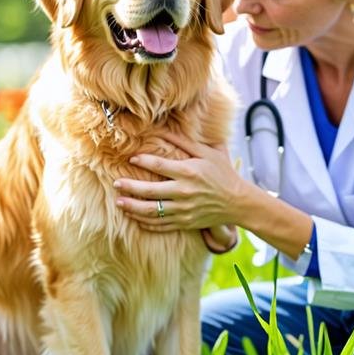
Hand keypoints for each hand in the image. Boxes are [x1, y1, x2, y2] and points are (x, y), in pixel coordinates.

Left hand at [114, 131, 246, 232]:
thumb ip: (185, 142)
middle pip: (150, 191)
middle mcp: (184, 192)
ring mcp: (183, 209)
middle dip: (130, 187)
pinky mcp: (184, 222)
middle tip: (115, 183)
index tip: (131, 158)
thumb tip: (164, 130)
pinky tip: (134, 217)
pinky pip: (160, 225)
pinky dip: (145, 222)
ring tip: (119, 202)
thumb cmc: (222, 173)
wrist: (238, 201)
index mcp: (189, 171)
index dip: (143, 160)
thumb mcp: (208, 152)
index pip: (159, 165)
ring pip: (152, 211)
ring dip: (132, 207)